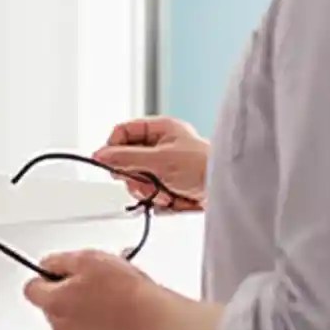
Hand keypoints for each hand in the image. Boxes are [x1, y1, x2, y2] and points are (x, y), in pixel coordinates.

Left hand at [23, 250, 177, 329]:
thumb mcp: (88, 258)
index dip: (45, 277)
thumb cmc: (127, 293)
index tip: (58, 272)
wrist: (158, 324)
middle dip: (68, 293)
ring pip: (74, 322)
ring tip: (112, 297)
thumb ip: (59, 260)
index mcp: (54, 302)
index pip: (31, 288)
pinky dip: (102, 327)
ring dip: (86, 310)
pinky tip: (120, 315)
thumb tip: (47, 264)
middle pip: (53, 306)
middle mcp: (62, 328)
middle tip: (93, 282)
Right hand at [92, 116, 208, 208]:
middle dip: (136, 176)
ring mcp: (167, 168)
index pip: (124, 132)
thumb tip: (101, 155)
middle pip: (128, 160)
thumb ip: (126, 158)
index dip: (113, 147)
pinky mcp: (172, 187)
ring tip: (164, 193)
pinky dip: (158, 200)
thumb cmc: (204, 167)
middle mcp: (163, 146)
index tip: (109, 163)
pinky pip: (151, 195)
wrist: (229, 193)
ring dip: (148, 190)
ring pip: (138, 180)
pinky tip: (172, 200)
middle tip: (144, 181)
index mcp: (161, 129)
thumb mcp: (158, 160)